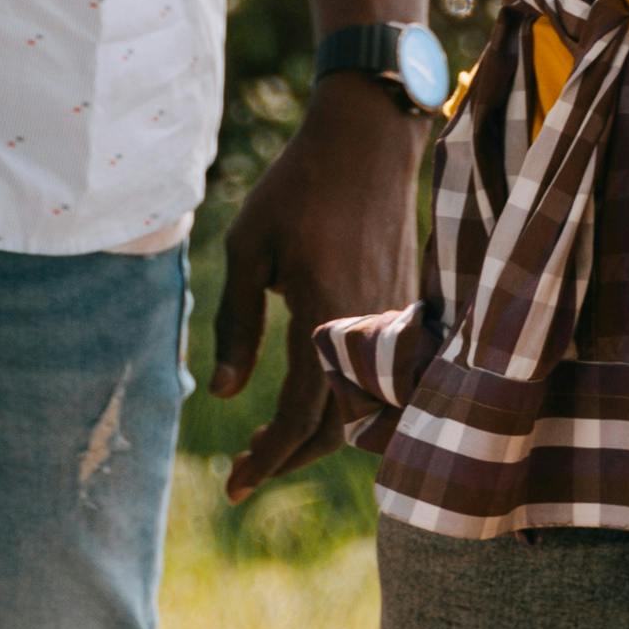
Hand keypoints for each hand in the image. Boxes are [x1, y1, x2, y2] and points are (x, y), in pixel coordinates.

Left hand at [213, 76, 425, 496]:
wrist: (367, 143)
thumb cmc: (296, 189)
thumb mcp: (248, 249)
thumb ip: (238, 324)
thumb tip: (226, 394)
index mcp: (324, 317)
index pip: (300, 417)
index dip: (267, 458)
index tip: (235, 485)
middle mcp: (366, 331)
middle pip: (336, 429)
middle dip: (290, 458)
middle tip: (245, 470)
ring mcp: (391, 324)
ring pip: (363, 410)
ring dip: (318, 436)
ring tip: (270, 443)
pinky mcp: (402, 313)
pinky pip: (379, 380)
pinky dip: (345, 404)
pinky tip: (313, 401)